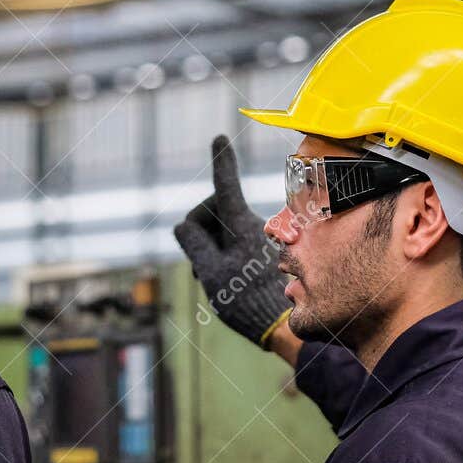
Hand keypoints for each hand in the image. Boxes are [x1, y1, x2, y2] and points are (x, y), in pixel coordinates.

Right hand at [174, 135, 290, 347]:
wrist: (280, 324)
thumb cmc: (245, 299)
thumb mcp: (209, 272)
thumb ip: (193, 243)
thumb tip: (183, 225)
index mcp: (241, 224)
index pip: (226, 185)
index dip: (221, 161)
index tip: (220, 137)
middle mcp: (251, 225)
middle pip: (214, 210)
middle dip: (199, 228)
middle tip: (196, 263)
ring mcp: (255, 238)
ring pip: (221, 229)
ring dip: (207, 246)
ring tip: (206, 275)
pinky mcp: (257, 251)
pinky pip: (231, 242)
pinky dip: (219, 253)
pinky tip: (216, 275)